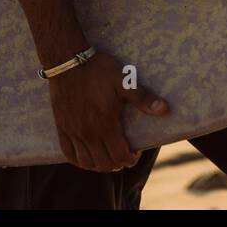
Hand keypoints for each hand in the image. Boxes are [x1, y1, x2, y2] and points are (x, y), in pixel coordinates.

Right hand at [48, 51, 169, 171]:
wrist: (68, 61)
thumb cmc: (97, 70)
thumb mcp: (123, 81)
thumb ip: (143, 98)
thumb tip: (165, 109)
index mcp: (105, 124)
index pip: (119, 156)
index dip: (131, 159)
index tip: (135, 151)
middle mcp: (88, 133)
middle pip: (104, 164)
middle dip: (118, 164)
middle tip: (124, 154)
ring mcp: (73, 132)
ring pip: (86, 163)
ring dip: (99, 165)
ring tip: (107, 156)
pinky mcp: (62, 127)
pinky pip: (69, 154)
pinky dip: (79, 160)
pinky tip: (87, 155)